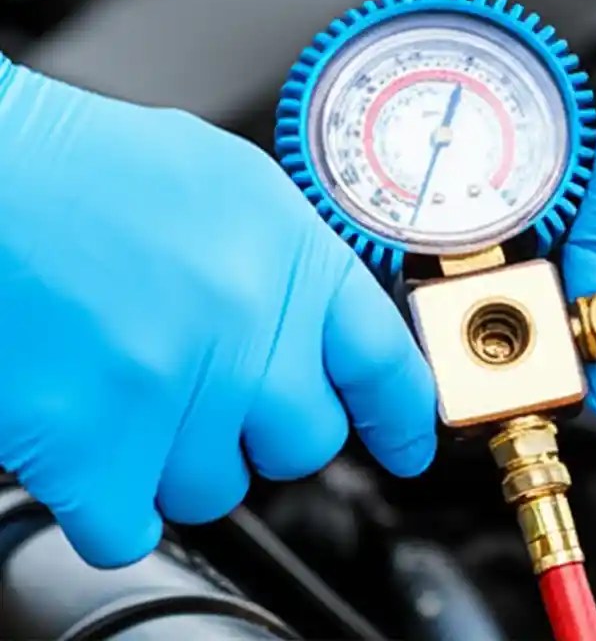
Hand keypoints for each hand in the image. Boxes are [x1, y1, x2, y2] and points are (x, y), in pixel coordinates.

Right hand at [0, 58, 436, 567]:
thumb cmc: (84, 169)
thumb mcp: (227, 184)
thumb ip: (290, 260)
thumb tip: (328, 324)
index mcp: (294, 262)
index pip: (387, 365)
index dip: (403, 416)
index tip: (407, 445)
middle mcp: (249, 331)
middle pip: (305, 444)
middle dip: (264, 430)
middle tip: (212, 393)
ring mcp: (176, 396)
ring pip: (215, 489)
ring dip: (177, 460)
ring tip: (130, 393)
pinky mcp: (94, 450)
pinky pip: (130, 529)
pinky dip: (109, 506)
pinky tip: (92, 452)